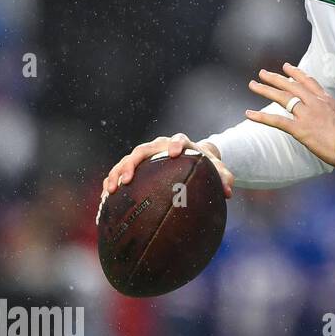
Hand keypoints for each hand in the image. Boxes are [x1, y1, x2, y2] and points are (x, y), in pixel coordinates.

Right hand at [103, 133, 234, 199]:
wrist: (193, 158)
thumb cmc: (206, 165)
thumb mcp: (218, 170)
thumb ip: (225, 178)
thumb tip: (228, 193)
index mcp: (181, 143)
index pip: (178, 139)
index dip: (175, 144)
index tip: (174, 153)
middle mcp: (160, 146)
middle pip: (143, 149)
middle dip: (134, 162)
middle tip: (128, 178)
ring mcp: (146, 154)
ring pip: (127, 160)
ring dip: (118, 173)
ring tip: (111, 190)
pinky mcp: (136, 165)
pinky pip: (120, 171)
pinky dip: (113, 180)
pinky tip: (106, 196)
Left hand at [245, 62, 334, 168]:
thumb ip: (328, 113)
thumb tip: (323, 117)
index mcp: (325, 100)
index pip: (308, 81)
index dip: (296, 73)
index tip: (286, 67)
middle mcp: (315, 103)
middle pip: (291, 86)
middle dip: (275, 78)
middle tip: (263, 73)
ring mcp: (307, 115)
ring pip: (282, 98)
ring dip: (265, 90)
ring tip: (253, 85)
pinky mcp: (300, 129)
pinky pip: (277, 120)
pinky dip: (261, 117)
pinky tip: (250, 114)